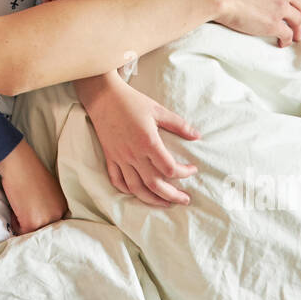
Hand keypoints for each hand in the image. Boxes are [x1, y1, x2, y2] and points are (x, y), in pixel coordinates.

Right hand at [0, 142, 68, 233]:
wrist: (20, 164)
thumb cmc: (30, 172)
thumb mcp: (48, 190)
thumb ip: (49, 205)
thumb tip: (39, 213)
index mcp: (63, 206)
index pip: (52, 223)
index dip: (39, 218)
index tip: (31, 212)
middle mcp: (58, 214)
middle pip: (42, 229)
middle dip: (31, 222)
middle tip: (23, 207)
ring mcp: (46, 220)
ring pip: (31, 231)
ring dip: (22, 222)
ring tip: (19, 205)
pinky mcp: (32, 223)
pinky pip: (20, 231)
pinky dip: (15, 221)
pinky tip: (15, 206)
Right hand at [79, 70, 199, 205]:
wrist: (103, 97)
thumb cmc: (131, 101)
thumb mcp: (158, 110)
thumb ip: (178, 125)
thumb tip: (197, 136)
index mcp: (148, 142)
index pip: (170, 168)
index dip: (184, 173)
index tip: (192, 169)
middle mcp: (134, 154)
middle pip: (155, 184)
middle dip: (172, 196)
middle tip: (185, 199)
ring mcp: (120, 158)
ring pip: (136, 188)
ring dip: (152, 200)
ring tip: (165, 203)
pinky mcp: (110, 157)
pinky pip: (117, 180)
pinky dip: (127, 190)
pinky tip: (138, 192)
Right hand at [211, 0, 300, 47]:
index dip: (296, 3)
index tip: (295, 8)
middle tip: (299, 24)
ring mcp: (281, 10)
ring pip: (298, 22)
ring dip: (298, 30)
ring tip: (295, 36)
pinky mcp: (274, 25)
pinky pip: (287, 35)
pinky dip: (287, 41)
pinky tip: (282, 43)